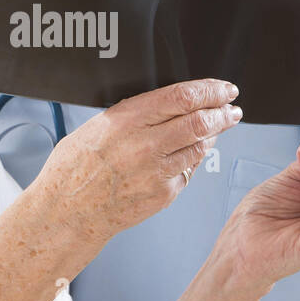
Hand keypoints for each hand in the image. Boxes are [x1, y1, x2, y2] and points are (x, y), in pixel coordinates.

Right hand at [29, 79, 241, 246]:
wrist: (67, 212)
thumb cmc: (74, 168)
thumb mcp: (98, 125)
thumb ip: (134, 114)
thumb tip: (169, 104)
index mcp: (127, 120)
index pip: (183, 97)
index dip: (211, 90)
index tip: (223, 88)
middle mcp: (145, 145)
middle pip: (201, 121)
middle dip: (223, 111)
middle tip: (232, 106)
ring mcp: (157, 172)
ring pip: (201, 146)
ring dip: (215, 134)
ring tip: (220, 125)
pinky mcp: (164, 194)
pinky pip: (189, 171)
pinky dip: (195, 158)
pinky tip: (194, 152)